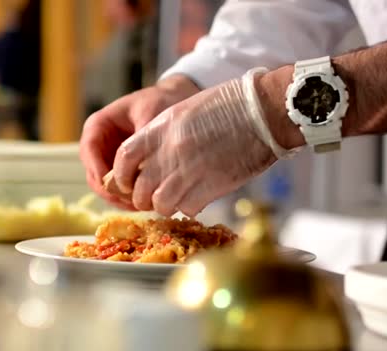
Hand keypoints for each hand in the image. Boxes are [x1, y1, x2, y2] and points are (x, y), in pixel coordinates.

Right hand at [80, 75, 200, 209]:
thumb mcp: (151, 113)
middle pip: (93, 174)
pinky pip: (117, 190)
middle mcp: (97, 145)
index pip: (89, 149)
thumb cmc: (158, 102)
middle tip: (131, 200)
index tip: (114, 182)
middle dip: (110, 190)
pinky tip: (144, 205)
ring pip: (104, 187)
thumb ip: (143, 136)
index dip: (98, 168)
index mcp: (98, 125)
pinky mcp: (119, 172)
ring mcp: (107, 161)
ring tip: (140, 205)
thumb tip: (140, 164)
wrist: (172, 101)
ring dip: (119, 199)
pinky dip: (128, 199)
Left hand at [112, 76, 278, 216]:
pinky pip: (187, 208)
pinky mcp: (210, 186)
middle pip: (139, 189)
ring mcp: (188, 170)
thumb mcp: (184, 112)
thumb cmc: (229, 106)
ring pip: (160, 204)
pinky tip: (198, 197)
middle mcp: (169, 151)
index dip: (122, 175)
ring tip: (176, 199)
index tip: (128, 182)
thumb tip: (148, 162)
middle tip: (154, 196)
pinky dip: (189, 207)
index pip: (123, 158)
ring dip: (166, 206)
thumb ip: (162, 136)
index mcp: (159, 129)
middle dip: (143, 198)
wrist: (264, 109)